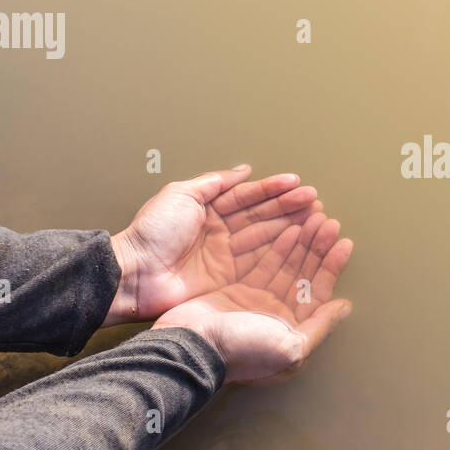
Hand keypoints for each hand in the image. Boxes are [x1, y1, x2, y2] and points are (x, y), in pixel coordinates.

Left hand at [102, 166, 321, 326]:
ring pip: (264, 238)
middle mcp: (220, 232)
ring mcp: (225, 257)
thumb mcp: (180, 195)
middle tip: (313, 200)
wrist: (135, 274)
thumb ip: (213, 182)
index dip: (271, 189)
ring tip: (314, 218)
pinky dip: (280, 253)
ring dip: (290, 227)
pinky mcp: (228, 280)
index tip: (295, 184)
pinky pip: (259, 263)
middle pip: (260, 217)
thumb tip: (242, 170)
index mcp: (207, 210)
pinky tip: (298, 243)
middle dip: (288, 207)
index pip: (246, 197)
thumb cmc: (152, 233)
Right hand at [153, 212, 353, 383]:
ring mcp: (255, 301)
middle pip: (303, 275)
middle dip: (318, 248)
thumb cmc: (242, 351)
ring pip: (285, 266)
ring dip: (301, 243)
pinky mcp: (235, 290)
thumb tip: (343, 308)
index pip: (317, 292)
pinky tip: (289, 229)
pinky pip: (262, 264)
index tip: (344, 242)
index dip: (332, 267)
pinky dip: (277, 247)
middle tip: (328, 222)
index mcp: (292, 330)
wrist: (192, 347)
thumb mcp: (290, 347)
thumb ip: (320, 326)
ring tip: (314, 219)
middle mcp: (276, 315)